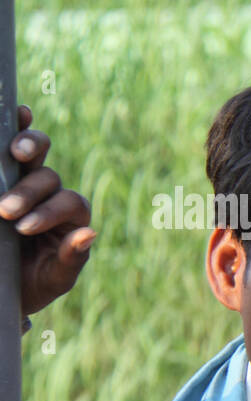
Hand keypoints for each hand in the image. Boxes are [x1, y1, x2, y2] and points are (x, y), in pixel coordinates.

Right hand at [0, 105, 93, 317]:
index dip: (49, 211)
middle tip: (6, 209)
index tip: (24, 228)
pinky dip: (15, 126)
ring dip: (21, 152)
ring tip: (6, 168)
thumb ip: (73, 258)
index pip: (69, 203)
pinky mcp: (2, 178)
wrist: (8, 289)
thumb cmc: (35, 284)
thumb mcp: (56, 279)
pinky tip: (18, 111)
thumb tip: (90, 233)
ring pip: (30, 157)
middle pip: (49, 176)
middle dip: (30, 189)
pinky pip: (6, 150)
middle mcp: (51, 194)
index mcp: (71, 216)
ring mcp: (24, 182)